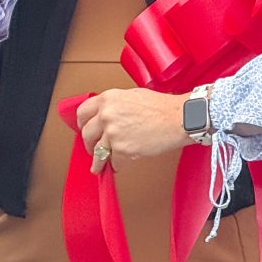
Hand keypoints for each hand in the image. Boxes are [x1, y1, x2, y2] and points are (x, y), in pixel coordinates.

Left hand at [77, 89, 191, 173]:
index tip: (84, 129)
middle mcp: (107, 114)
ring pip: (97, 152)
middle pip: (87, 134)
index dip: (82, 124)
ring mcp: (113, 133)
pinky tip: (120, 164)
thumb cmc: (163, 107)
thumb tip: (107, 117)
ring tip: (99, 165)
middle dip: (89, 144)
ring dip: (98, 161)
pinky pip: (114, 162)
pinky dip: (117, 165)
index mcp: (109, 98)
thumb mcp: (133, 96)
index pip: (83, 112)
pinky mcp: (122, 150)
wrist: (179, 118)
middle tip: (93, 148)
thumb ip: (115, 105)